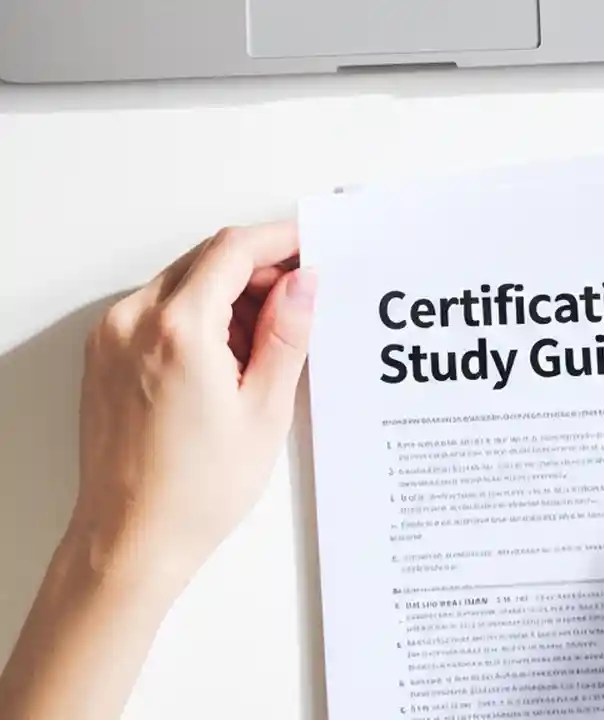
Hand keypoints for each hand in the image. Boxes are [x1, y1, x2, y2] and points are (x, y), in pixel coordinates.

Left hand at [0, 222, 315, 719]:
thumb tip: (303, 285)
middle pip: (205, 260)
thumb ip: (286, 335)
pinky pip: (158, 310)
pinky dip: (198, 315)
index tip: (309, 246)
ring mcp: (111, 337)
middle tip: (301, 299)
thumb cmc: (195, 490)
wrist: (133, 538)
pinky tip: (229, 355)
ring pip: (182, 283)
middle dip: (257, 269)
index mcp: (177, 330)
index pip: (232, 251)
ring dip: (228, 293)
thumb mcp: (265, 410)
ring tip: (267, 343)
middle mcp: (133, 322)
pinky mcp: (104, 356)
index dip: (278, 241)